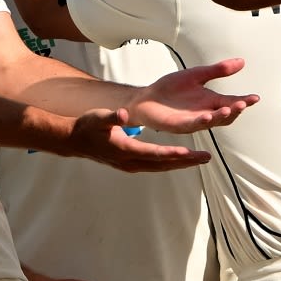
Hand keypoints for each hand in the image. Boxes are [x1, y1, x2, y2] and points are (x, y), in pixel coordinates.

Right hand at [66, 107, 212, 171]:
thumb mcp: (98, 117)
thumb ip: (112, 116)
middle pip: (163, 164)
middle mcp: (130, 162)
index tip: (190, 152)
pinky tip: (182, 158)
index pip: (154, 153)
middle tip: (206, 158)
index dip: (173, 153)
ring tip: (201, 159)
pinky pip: (155, 165)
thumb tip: (124, 113)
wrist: (73, 141)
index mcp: (125, 150)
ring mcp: (130, 166)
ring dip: (181, 164)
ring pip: (161, 166)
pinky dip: (170, 162)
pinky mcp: (130, 165)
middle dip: (185, 161)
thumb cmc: (87, 126)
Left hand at [127, 57, 258, 133]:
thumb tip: (241, 62)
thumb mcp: (197, 75)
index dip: (244, 101)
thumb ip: (218, 70)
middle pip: (226, 115)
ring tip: (229, 108)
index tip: (255, 98)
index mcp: (211, 101)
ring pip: (212, 122)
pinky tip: (208, 116)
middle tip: (243, 103)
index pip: (232, 102)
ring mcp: (194, 121)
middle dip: (236, 110)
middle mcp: (206, 112)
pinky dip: (202, 121)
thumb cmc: (170, 89)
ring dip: (221, 116)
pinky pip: (193, 125)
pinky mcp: (180, 125)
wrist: (146, 98)